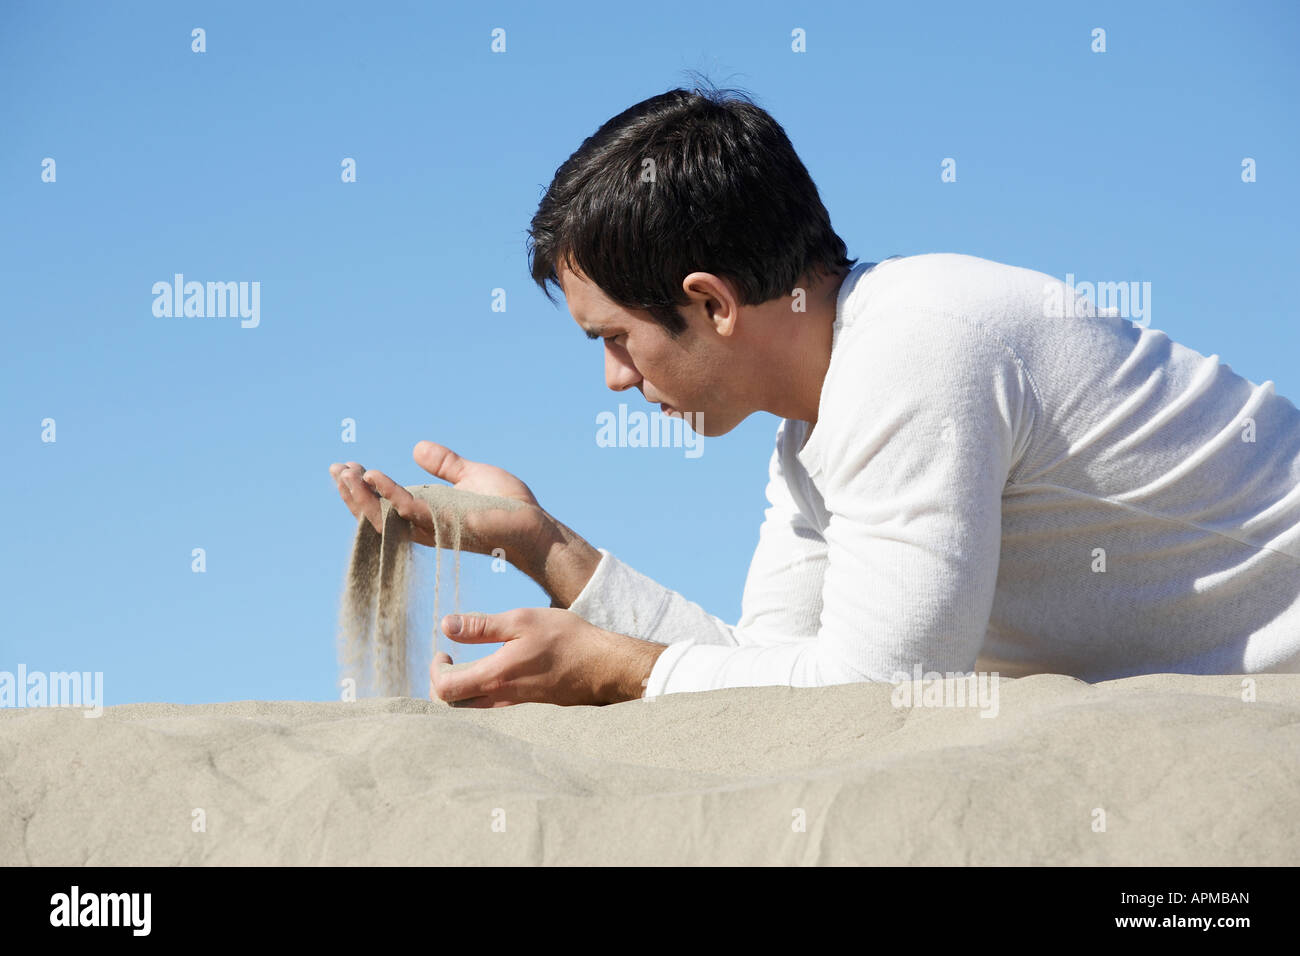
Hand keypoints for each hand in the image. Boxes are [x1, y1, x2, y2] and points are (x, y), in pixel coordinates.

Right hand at [330, 442, 601, 605]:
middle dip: (353, 494)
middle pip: (377, 516)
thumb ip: (444, 465)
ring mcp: (434, 529)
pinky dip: (390, 493)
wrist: (534, 525)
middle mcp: (424, 527)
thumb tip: (417, 449)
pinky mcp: (447, 525)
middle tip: (337, 469)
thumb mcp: (471, 476)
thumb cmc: (508, 507)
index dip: (363, 490)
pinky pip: (411, 511)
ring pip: (386, 517)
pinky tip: (375, 475)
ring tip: (345, 472)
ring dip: (362, 495)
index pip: (384, 506)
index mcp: (426, 515)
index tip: (348, 466)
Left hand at [430, 608, 666, 706]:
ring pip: (471, 707)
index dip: (435, 670)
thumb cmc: (565, 639)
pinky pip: (491, 705)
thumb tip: (446, 626)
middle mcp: (501, 698)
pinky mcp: (527, 704)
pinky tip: (493, 668)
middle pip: (453, 705)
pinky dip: (479, 690)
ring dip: (461, 688)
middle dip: (443, 682)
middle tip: (450, 658)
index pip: (444, 689)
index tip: (445, 651)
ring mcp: (515, 705)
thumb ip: (482, 626)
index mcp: (496, 676)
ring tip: (467, 662)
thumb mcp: (522, 621)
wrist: (604, 665)